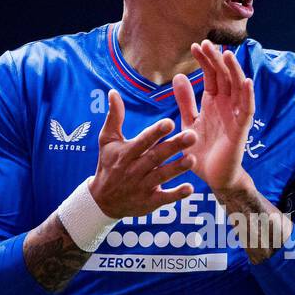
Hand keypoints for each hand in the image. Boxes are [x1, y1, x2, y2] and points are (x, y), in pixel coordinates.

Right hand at [89, 89, 195, 217]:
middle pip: (156, 157)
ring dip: (177, 168)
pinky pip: (164, 198)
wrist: (102, 200)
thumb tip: (113, 91)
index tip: (169, 122)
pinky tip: (190, 189)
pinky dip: (176, 195)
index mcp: (126, 153)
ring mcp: (142, 187)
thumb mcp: (107, 140)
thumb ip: (114, 117)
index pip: (143, 141)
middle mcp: (134, 169)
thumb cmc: (108, 164)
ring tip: (192, 159)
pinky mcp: (149, 202)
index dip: (155, 132)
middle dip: (173, 147)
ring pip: (161, 176)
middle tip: (192, 136)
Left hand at [173, 40, 255, 194]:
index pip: (211, 75)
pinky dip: (248, 95)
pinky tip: (246, 81)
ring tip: (228, 55)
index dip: (205, 60)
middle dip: (216, 60)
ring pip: (238, 88)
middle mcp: (226, 105)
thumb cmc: (202, 151)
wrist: (213, 177)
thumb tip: (179, 76)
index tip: (195, 46)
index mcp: (213, 102)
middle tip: (206, 43)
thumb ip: (185, 101)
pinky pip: (247, 109)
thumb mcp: (188, 123)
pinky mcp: (241, 129)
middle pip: (224, 77)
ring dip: (234, 71)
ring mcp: (235, 116)